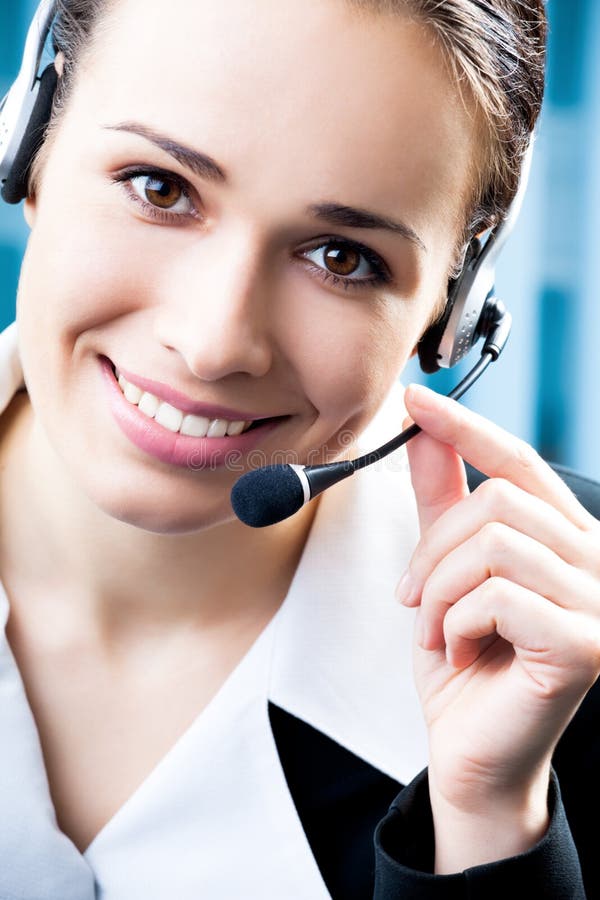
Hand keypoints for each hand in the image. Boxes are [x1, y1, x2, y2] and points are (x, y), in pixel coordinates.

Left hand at [396, 383, 599, 870]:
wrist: (472, 752)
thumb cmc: (464, 663)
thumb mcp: (444, 571)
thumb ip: (440, 503)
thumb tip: (422, 434)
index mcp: (565, 540)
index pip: (519, 464)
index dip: (466, 427)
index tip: (415, 398)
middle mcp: (596, 561)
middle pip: (498, 502)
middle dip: (434, 548)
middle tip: (412, 596)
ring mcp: (598, 603)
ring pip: (493, 545)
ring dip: (440, 590)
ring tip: (434, 628)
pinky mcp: (584, 644)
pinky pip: (497, 596)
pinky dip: (454, 622)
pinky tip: (458, 651)